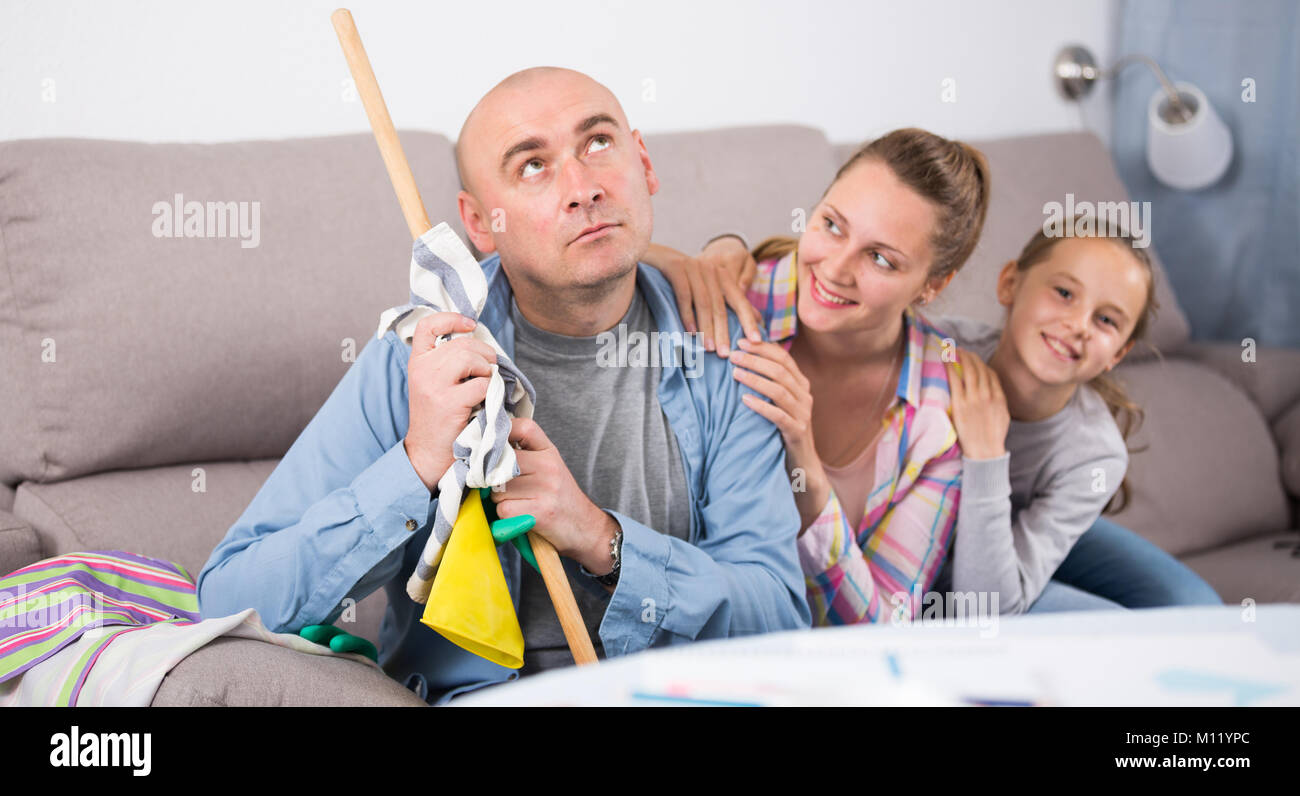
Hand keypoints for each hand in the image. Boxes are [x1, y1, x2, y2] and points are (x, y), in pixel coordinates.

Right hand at [403, 312, 499, 490]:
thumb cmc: (437, 418)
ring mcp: (434, 386)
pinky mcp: (449, 403)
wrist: (428, 453)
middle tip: (490, 367)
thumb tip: (479, 343)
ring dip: (486, 370)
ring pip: (470, 359)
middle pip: (461, 344)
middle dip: (484, 353)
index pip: (427, 326)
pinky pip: (481, 384)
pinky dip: (490, 391)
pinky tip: (484, 401)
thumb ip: (446, 363)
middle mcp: (422, 370)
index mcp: (417, 362)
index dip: (451, 319)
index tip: (470, 324)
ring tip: (486, 384)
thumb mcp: (432, 384)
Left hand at [488, 417, 618, 573]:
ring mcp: (546, 489)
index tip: (493, 443)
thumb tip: (487, 446)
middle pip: (501, 462)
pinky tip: (519, 516)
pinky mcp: (541, 512)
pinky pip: (504, 509)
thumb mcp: (548, 466)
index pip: (524, 427)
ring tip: (517, 502)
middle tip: (503, 486)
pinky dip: (505, 516)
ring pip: (498, 488)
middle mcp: (549, 466)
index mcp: (549, 452)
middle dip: (494, 477)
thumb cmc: (558, 497)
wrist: (584, 527)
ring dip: (499, 499)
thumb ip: (525, 453)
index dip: (504, 432)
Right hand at [649, 238, 761, 355]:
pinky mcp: (675, 268)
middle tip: (725, 354)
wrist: (650, 251)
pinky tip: (691, 332)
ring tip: (709, 348)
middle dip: (724, 332)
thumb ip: (730, 300)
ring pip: (703, 303)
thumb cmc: (681, 276)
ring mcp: (693, 268)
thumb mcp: (707, 284)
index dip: (749, 321)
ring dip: (707, 328)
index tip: (756, 341)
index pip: (740, 301)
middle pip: (720, 306)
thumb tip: (757, 318)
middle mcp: (710, 270)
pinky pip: (684, 295)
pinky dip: (688, 315)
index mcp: (722, 275)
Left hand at [728, 338, 829, 530]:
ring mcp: (803, 414)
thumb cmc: (783, 429)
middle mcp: (805, 396)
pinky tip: (745, 400)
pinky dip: (761, 406)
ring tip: (735, 373)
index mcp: (801, 385)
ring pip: (780, 390)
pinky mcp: (797, 432)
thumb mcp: (779, 403)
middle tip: (732, 355)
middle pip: (780, 370)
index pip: (783, 358)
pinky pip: (779, 416)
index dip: (762, 348)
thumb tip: (745, 359)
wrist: (802, 464)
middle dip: (755, 360)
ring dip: (755, 379)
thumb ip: (769, 383)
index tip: (740, 341)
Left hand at [944, 349, 1009, 459]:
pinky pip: (955, 379)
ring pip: (968, 370)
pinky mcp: (961, 404)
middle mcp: (987, 394)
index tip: (974, 358)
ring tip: (953, 351)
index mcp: (998, 396)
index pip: (990, 373)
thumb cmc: (993, 437)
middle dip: (969, 356)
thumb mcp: (1002, 415)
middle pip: (979, 368)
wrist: (985, 451)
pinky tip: (945, 359)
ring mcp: (974, 398)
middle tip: (961, 350)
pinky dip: (950, 366)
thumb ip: (998, 400)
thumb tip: (993, 391)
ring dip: (960, 357)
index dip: (981, 363)